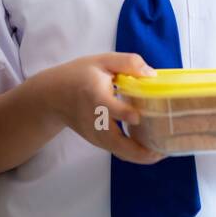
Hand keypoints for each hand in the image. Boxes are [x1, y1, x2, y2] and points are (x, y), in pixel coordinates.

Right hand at [42, 53, 165, 164]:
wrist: (52, 97)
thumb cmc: (78, 75)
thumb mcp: (102, 61)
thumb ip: (128, 63)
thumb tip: (152, 75)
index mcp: (94, 96)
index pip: (107, 108)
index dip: (122, 113)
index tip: (137, 116)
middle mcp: (94, 120)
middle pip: (116, 142)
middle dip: (140, 150)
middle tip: (163, 149)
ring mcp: (94, 134)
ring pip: (119, 152)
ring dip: (140, 156)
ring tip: (162, 151)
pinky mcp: (97, 141)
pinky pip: (118, 151)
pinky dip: (134, 154)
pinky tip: (151, 149)